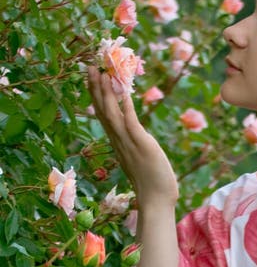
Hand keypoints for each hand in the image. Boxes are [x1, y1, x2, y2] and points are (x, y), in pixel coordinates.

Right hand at [87, 66, 178, 209]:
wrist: (156, 200)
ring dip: (106, 93)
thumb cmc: (151, 182)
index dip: (97, 95)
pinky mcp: (142, 145)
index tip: (93, 78)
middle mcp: (119, 141)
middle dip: (96, 87)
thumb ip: (134, 144)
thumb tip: (136, 136)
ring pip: (112, 114)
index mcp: (118, 143)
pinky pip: (131, 123)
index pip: (103, 115)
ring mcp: (129, 143)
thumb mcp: (139, 158)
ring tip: (102, 73)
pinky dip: (126, 108)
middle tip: (90, 66)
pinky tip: (125, 94)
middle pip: (103, 110)